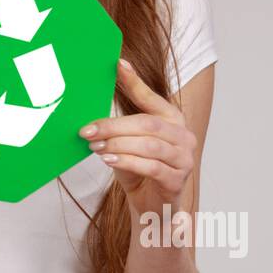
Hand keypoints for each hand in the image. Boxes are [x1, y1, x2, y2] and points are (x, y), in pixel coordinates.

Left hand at [78, 58, 197, 216]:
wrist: (151, 208)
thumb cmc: (139, 171)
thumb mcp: (127, 143)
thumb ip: (119, 125)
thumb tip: (92, 107)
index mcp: (172, 120)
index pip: (151, 97)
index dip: (134, 81)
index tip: (117, 65)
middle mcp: (184, 136)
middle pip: (147, 124)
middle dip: (114, 126)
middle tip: (87, 129)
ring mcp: (184, 159)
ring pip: (149, 145)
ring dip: (118, 144)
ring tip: (95, 146)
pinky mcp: (178, 181)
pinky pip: (152, 167)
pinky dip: (128, 161)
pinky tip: (109, 160)